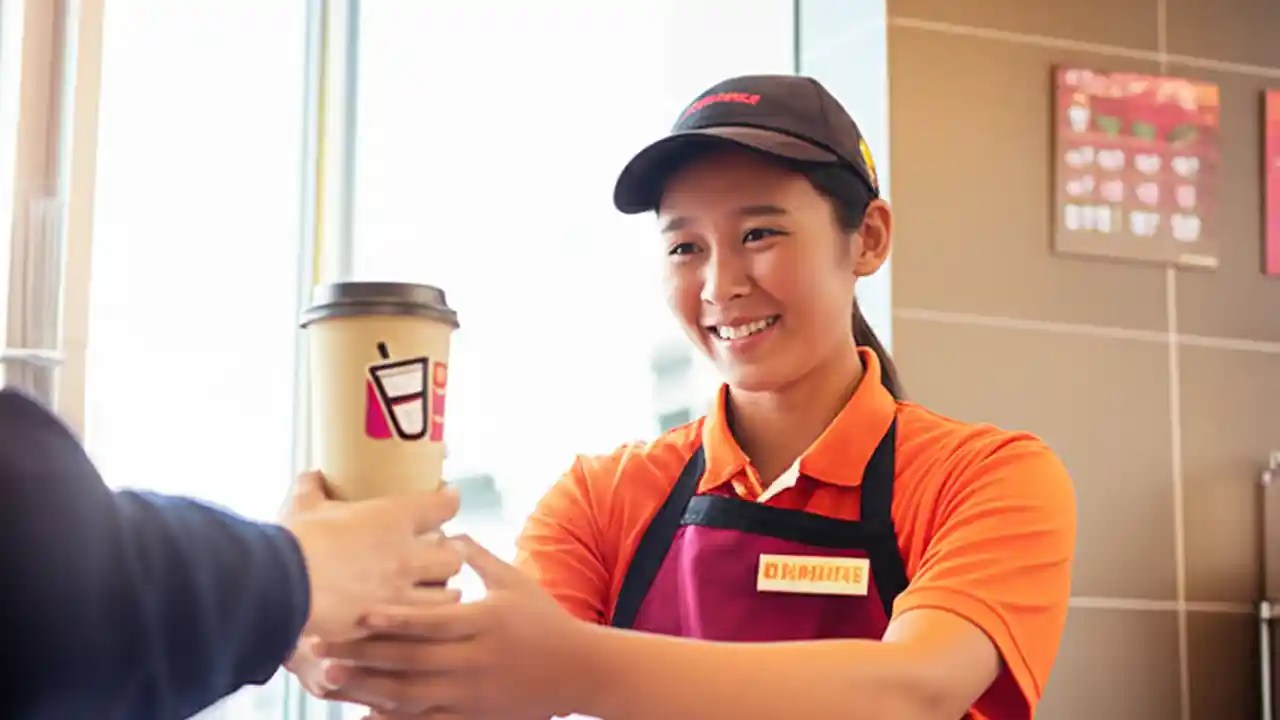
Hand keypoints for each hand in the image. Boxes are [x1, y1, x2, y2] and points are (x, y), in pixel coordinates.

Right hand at [279, 471, 463, 641]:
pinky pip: (422, 623)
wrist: (284, 586)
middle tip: (442, 550)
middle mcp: (407, 556)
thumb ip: (313, 489)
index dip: (449, 500)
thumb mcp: (306, 506)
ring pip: (448, 593)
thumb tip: (312, 476)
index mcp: (394, 519)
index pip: (443, 506)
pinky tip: (415, 619)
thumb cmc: (298, 540)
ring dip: (444, 589)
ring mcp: (401, 593)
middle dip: (452, 552)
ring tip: (436, 588)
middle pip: (455, 555)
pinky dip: (423, 620)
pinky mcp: (388, 623)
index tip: (448, 497)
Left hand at [315, 536, 592, 718]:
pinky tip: (363, 714)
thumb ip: (479, 558)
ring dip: (366, 687)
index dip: (395, 618)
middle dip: (363, 653)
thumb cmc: (545, 619)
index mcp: (485, 622)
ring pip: (411, 695)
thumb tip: (448, 532)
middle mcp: (475, 660)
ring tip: (328, 678)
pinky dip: (394, 719)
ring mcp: (472, 693)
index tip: (358, 610)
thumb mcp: (516, 582)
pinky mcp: (472, 714)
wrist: (579, 670)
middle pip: (411, 660)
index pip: (433, 622)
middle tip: (321, 645)